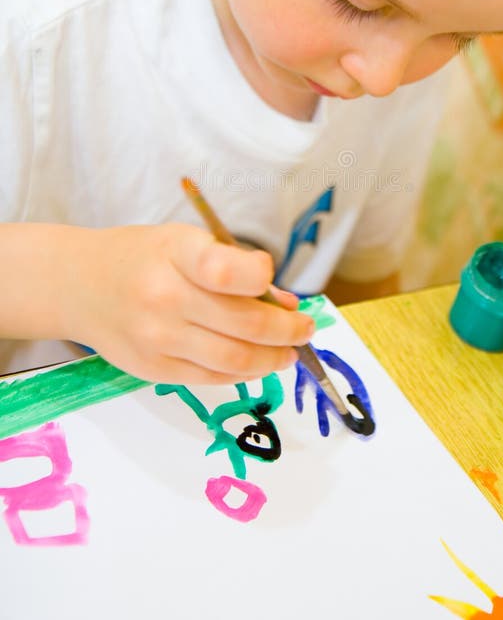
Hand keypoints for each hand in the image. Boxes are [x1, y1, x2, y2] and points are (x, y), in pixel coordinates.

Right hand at [60, 223, 313, 384]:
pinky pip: (212, 378)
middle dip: (288, 331)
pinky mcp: (153, 370)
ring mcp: (157, 339)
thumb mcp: (187, 241)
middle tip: (305, 329)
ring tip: (288, 352)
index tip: (273, 283)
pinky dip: (243, 372)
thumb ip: (236, 268)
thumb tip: (285, 305)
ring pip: (235, 360)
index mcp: (176, 254)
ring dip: (274, 359)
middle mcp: (164, 298)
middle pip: (245, 325)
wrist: (80, 286)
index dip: (262, 279)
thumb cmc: (144, 256)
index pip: (229, 271)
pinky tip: (256, 362)